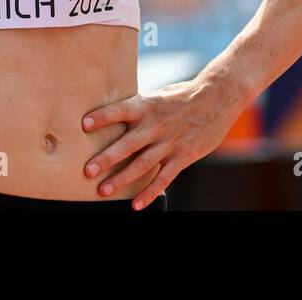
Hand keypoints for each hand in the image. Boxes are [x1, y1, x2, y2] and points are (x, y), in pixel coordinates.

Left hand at [80, 78, 240, 208]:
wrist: (217, 97)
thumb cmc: (182, 95)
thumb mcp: (157, 95)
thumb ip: (137, 109)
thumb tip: (111, 116)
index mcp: (147, 106)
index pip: (120, 110)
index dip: (102, 117)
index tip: (83, 124)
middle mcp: (156, 125)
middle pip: (128, 144)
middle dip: (107, 158)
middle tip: (88, 170)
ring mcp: (170, 142)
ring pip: (142, 165)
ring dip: (122, 179)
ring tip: (103, 190)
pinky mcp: (183, 156)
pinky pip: (164, 178)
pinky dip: (149, 193)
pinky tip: (135, 205)